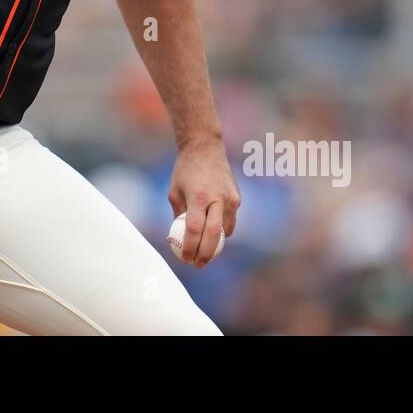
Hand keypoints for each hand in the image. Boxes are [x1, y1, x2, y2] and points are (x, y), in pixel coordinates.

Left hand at [168, 131, 240, 267]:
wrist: (205, 148)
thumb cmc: (184, 171)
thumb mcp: (174, 192)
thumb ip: (179, 216)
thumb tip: (177, 239)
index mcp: (198, 197)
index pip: (194, 230)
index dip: (189, 248)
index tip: (185, 258)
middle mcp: (217, 199)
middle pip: (213, 236)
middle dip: (205, 254)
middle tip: (198, 264)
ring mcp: (230, 199)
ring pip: (225, 231)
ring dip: (216, 245)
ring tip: (204, 254)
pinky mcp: (237, 199)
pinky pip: (230, 221)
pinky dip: (222, 231)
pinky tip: (212, 236)